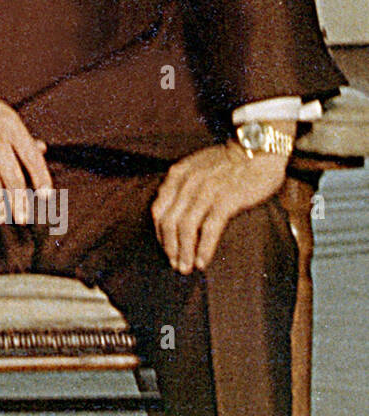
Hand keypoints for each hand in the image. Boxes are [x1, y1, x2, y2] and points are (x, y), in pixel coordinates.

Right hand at [0, 61, 51, 222]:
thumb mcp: (3, 113)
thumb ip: (21, 134)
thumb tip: (43, 149)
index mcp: (12, 128)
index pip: (33, 159)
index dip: (41, 179)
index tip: (45, 197)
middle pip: (13, 179)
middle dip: (19, 203)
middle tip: (22, 219)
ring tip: (0, 218)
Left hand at [151, 135, 290, 273]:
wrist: (258, 148)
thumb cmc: (230, 162)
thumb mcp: (197, 167)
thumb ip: (183, 185)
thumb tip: (174, 214)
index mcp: (177, 175)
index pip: (158, 210)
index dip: (160, 234)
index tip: (167, 249)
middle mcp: (187, 182)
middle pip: (169, 222)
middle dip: (170, 248)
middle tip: (177, 265)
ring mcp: (206, 191)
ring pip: (186, 228)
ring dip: (185, 252)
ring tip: (188, 267)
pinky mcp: (226, 199)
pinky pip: (209, 229)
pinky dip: (203, 248)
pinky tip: (203, 261)